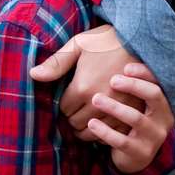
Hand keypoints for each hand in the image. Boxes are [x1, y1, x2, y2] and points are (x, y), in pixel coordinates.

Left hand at [30, 24, 140, 141]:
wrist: (141, 40)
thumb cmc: (106, 41)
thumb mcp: (79, 45)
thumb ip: (56, 62)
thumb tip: (32, 74)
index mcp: (82, 86)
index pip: (64, 109)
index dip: (64, 105)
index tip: (69, 99)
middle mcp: (98, 101)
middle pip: (76, 123)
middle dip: (74, 117)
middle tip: (76, 109)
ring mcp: (117, 109)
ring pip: (93, 131)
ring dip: (87, 127)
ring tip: (86, 118)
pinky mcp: (133, 112)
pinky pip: (113, 133)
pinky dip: (106, 131)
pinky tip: (104, 121)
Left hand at [87, 61, 174, 173]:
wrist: (132, 157)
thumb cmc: (125, 116)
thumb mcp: (123, 94)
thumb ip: (114, 77)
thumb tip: (85, 57)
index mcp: (161, 99)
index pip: (158, 80)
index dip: (145, 72)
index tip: (126, 67)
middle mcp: (163, 116)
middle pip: (155, 95)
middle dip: (134, 86)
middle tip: (113, 80)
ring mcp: (154, 135)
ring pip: (136, 118)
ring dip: (115, 107)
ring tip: (96, 99)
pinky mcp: (141, 152)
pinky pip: (123, 140)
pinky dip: (106, 131)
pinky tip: (91, 123)